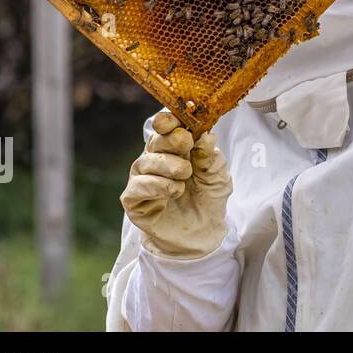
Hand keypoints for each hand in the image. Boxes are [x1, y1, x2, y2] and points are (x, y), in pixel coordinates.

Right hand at [120, 110, 231, 259]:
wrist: (203, 232)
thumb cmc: (208, 197)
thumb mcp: (218, 175)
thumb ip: (211, 156)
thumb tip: (206, 135)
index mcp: (175, 147)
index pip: (166, 127)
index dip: (168, 120)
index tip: (177, 119)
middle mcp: (155, 159)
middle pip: (155, 141)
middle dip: (171, 141)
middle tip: (186, 145)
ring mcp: (142, 178)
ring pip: (146, 162)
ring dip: (168, 167)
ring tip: (184, 177)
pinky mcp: (134, 200)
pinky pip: (137, 186)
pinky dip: (156, 186)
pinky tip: (173, 192)